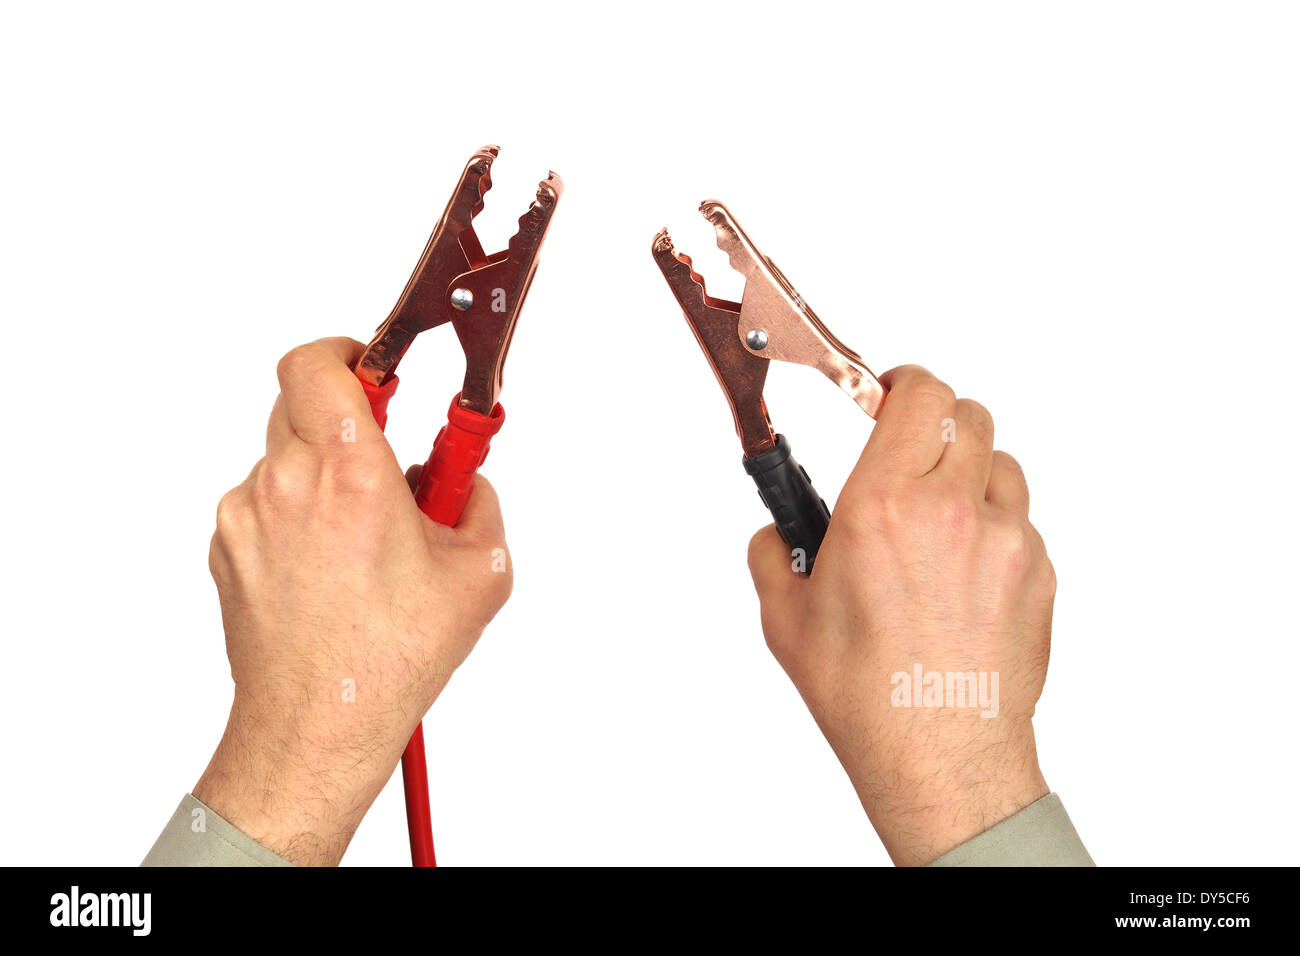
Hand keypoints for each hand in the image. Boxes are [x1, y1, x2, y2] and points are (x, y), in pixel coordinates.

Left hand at [194, 338, 511, 864]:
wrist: (319, 725)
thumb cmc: (392, 658)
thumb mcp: (479, 571)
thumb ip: (477, 498)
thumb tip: (464, 477)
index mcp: (351, 475)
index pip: (319, 362)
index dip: (349, 352)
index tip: (377, 365)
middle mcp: (288, 484)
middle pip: (302, 402)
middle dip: (348, 417)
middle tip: (385, 453)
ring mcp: (248, 516)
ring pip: (284, 456)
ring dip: (324, 473)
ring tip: (365, 533)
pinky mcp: (228, 547)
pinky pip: (264, 502)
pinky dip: (297, 514)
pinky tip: (332, 565)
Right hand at [748, 365, 1054, 864]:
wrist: (940, 757)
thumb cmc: (866, 695)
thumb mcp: (787, 618)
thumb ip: (775, 554)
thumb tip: (776, 534)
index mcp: (882, 506)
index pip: (918, 394)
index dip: (901, 383)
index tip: (887, 392)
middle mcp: (952, 509)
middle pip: (967, 414)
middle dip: (935, 423)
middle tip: (910, 452)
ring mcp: (1007, 540)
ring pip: (1001, 464)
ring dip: (970, 474)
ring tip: (939, 520)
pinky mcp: (1040, 572)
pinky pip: (1021, 521)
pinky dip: (993, 527)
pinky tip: (963, 574)